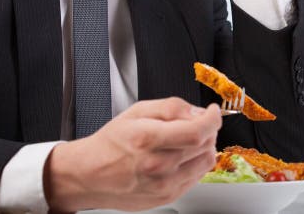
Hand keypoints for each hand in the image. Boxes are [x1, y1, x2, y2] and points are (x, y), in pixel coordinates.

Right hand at [44, 98, 220, 211]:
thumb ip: (171, 107)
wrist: (90, 175)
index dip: (213, 119)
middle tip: (197, 123)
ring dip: (204, 147)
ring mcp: (163, 184)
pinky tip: (181, 156)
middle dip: (208, 129)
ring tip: (188, 140)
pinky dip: (196, 163)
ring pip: (206, 162)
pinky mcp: (167, 196)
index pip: (198, 131)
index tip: (213, 112)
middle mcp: (157, 165)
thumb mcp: (137, 111)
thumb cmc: (111, 143)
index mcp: (149, 139)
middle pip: (205, 145)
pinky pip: (197, 177)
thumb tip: (197, 111)